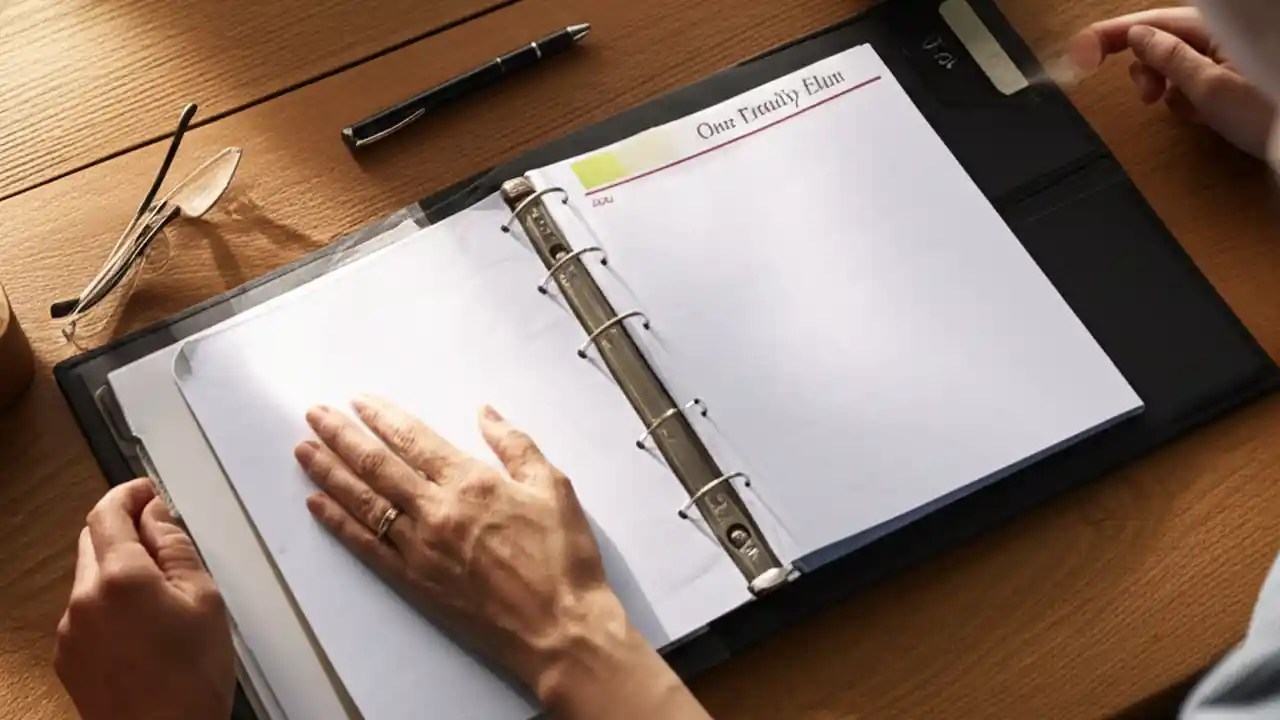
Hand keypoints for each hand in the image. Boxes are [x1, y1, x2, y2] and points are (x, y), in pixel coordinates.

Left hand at [55, 479, 234, 719]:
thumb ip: (176, 548)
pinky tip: (142, 626)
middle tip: (162, 538)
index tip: (147, 491)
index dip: (129, 494)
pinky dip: (108, 604)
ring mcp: (70, 629)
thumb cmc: (192, 678)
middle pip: (93, 541)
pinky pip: (85, 612)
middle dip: (124, 531)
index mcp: (120, 577)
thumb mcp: (205, 599)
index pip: (109, 513)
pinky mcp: (67, 655)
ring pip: (89, 577)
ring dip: (117, 570)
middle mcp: (84, 598)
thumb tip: (158, 515)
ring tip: (162, 595)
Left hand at [296, 398, 709, 718]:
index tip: (358, 401)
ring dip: (330, 472)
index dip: (382, 417)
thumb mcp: (554, 487)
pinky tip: (317, 505)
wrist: (559, 628)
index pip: (414, 440)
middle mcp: (437, 511)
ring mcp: (420, 548)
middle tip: (315, 414)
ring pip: (363, 501)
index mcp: (471, 482)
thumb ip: (516, 445)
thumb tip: (486, 414)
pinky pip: (366, 546)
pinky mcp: (414, 581)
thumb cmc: (563, 559)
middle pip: (377, 465)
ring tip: (304, 450)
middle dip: (342, 436)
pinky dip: (338, 523)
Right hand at [1071, 8, 1275, 158]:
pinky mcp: (1231, 74)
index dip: (1110, 35)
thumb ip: (1169, 58)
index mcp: (1214, 27)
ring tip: (1185, 111)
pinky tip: (1204, 115)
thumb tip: (1137, 36)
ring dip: (1168, 88)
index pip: (1149, 22)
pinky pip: (1194, 80)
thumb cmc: (1266, 112)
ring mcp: (1227, 53)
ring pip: (1175, 64)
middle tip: (1146, 97)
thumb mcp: (1209, 87)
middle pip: (1160, 41)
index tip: (1079, 53)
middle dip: (1146, 69)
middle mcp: (1219, 34)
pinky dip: (1189, 98)